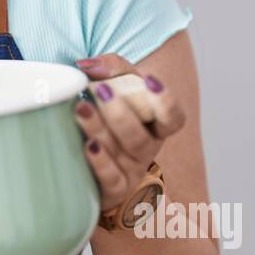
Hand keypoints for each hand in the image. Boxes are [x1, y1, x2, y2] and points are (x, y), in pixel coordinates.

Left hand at [72, 52, 185, 212]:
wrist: (87, 158)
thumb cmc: (108, 114)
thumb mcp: (116, 86)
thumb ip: (110, 68)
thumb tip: (88, 65)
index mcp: (155, 125)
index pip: (173, 118)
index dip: (165, 101)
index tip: (149, 81)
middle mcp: (147, 149)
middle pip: (140, 136)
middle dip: (121, 114)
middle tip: (100, 91)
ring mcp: (131, 171)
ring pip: (122, 153)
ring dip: (101, 129)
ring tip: (81, 109)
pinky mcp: (113, 189)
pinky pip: (111, 179)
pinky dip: (101, 163)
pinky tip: (88, 146)